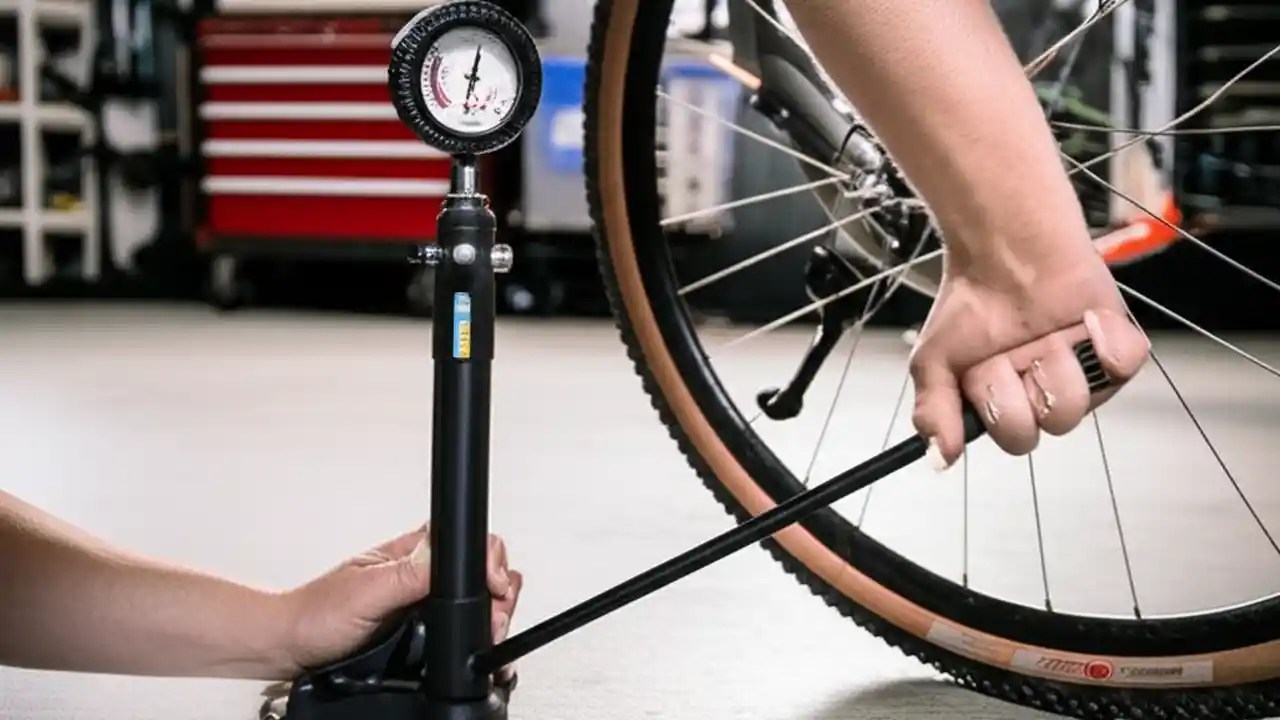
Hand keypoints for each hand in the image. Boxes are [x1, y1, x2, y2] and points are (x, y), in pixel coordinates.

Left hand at [278, 526, 521, 678]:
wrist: (290, 648)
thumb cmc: (315, 614)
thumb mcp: (367, 592)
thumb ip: (409, 575)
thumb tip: (448, 562)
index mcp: (412, 553)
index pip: (467, 543)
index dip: (489, 562)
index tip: (494, 586)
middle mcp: (421, 575)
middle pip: (479, 573)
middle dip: (498, 594)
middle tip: (493, 617)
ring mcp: (422, 602)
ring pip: (473, 602)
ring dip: (487, 616)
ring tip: (487, 632)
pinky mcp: (419, 629)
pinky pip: (456, 627)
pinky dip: (469, 638)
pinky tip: (467, 647)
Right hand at [909, 245, 1149, 468]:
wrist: (1001, 245)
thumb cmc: (969, 301)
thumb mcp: (934, 361)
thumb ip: (934, 413)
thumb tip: (941, 458)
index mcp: (1007, 403)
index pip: (1017, 438)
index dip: (1003, 409)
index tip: (987, 372)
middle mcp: (1047, 391)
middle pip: (1056, 422)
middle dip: (1032, 384)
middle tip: (1015, 351)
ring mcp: (1084, 370)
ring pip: (1087, 396)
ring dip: (1059, 359)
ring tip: (1045, 331)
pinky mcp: (1117, 345)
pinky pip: (1125, 363)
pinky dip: (1107, 340)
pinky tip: (1086, 319)